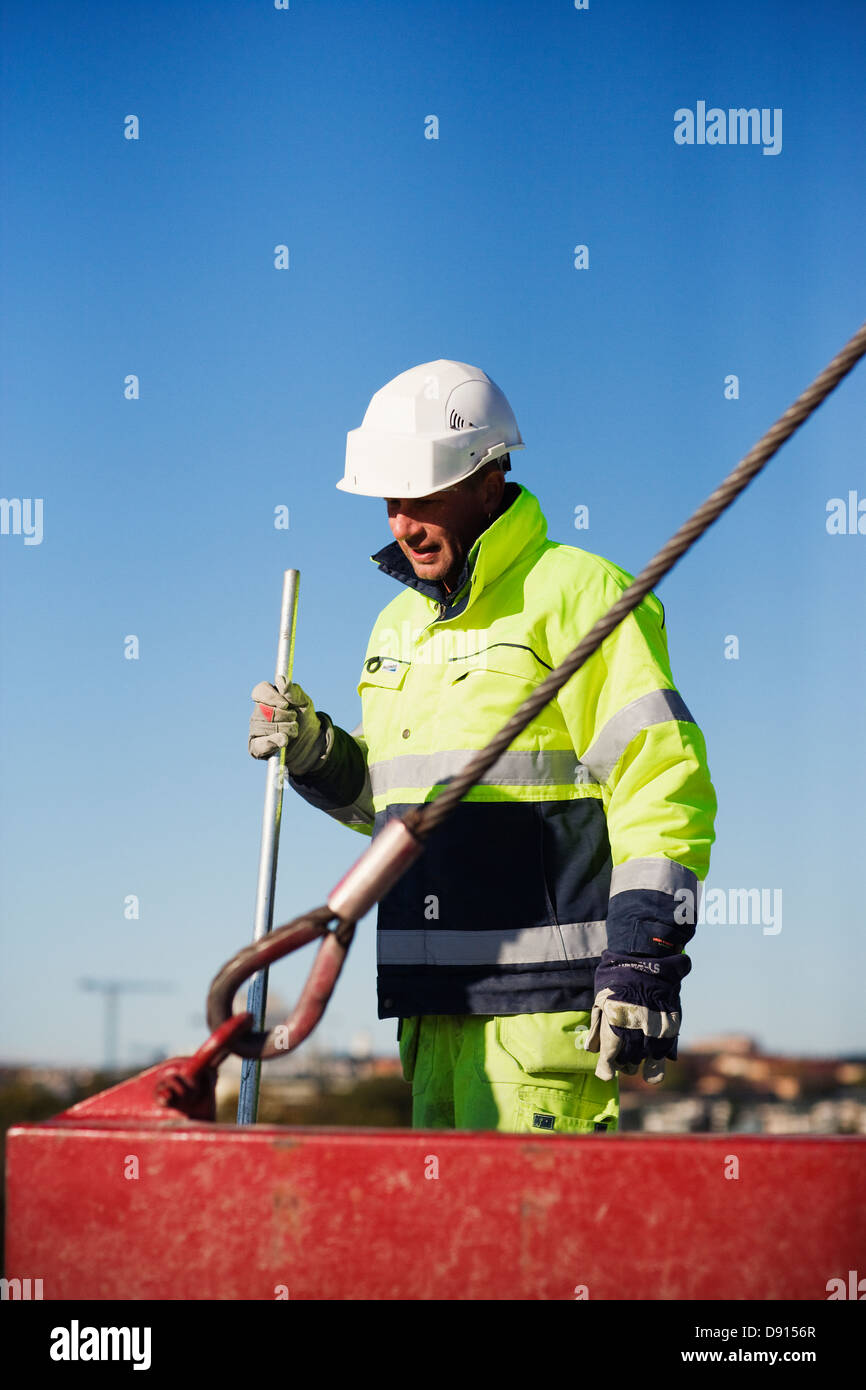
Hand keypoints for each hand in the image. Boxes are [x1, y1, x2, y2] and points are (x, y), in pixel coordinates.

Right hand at [248, 677, 328, 772]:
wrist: (312, 741)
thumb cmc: (304, 717)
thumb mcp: (304, 702)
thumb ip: (293, 691)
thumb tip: (280, 680)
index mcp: (267, 698)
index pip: (259, 692)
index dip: (271, 697)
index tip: (286, 704)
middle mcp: (258, 713)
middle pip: (265, 710)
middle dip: (285, 716)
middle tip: (295, 719)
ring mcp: (256, 730)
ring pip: (266, 728)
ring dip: (286, 730)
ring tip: (294, 731)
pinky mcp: (257, 747)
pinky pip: (259, 744)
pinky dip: (272, 742)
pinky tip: (283, 741)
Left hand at [584, 950, 690, 1084]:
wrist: (644, 957)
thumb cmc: (617, 977)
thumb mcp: (600, 1000)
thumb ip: (597, 1027)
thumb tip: (592, 1049)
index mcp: (613, 1026)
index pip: (609, 1060)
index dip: (607, 1068)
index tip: (606, 1070)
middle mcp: (634, 1032)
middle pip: (627, 1062)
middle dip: (623, 1062)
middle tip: (621, 1054)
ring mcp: (654, 1030)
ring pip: (645, 1060)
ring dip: (639, 1060)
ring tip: (635, 1051)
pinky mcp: (670, 1027)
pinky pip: (663, 1053)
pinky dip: (657, 1060)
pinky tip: (652, 1057)